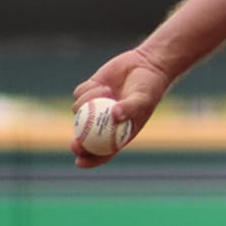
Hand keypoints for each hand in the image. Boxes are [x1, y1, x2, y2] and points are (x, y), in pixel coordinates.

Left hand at [70, 48, 172, 167]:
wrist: (147, 64)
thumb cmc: (150, 87)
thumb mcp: (142, 100)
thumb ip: (129, 108)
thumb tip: (114, 117)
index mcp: (119, 131)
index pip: (103, 151)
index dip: (90, 159)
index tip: (80, 161)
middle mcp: (104, 121)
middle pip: (84, 137)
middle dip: (78, 144)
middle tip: (75, 143)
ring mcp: (94, 106)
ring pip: (78, 111)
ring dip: (87, 103)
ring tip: (107, 91)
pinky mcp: (89, 90)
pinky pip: (79, 94)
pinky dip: (86, 91)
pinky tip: (102, 85)